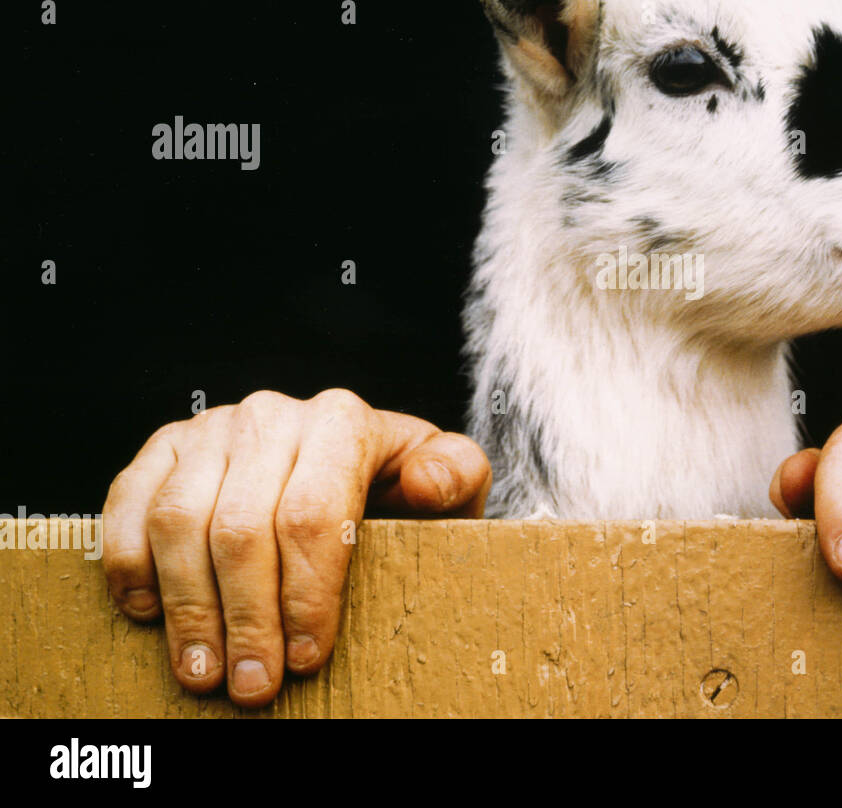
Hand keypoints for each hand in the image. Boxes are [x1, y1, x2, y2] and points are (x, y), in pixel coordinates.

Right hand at [102, 389, 490, 706]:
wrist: (347, 461)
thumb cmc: (396, 488)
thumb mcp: (448, 481)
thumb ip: (455, 475)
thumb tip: (424, 483)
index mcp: (341, 421)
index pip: (313, 514)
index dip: (306, 594)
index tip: (308, 657)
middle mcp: (270, 415)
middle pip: (242, 527)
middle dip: (247, 619)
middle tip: (254, 685)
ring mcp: (211, 428)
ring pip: (179, 522)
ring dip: (188, 608)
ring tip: (203, 672)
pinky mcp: (163, 448)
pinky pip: (127, 504)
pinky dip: (130, 564)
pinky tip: (151, 616)